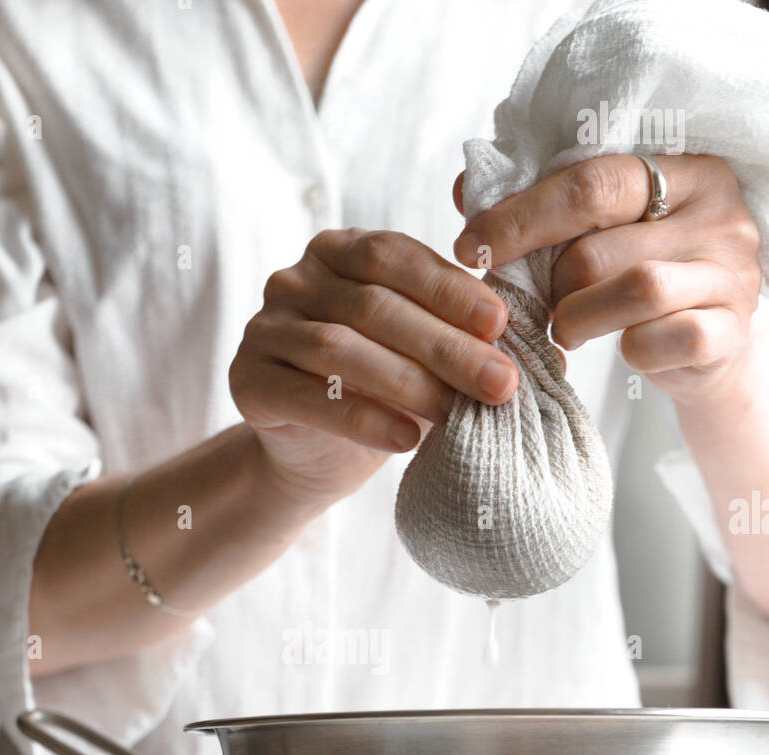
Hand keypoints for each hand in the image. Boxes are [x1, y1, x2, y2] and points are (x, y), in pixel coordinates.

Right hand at [229, 227, 517, 506]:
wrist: (314, 456)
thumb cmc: (379, 393)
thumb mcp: (423, 356)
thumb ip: (467, 338)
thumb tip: (553, 351)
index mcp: (339, 251)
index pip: (395, 258)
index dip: (449, 290)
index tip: (502, 324)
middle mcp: (294, 279)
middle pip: (374, 306)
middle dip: (445, 346)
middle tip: (499, 383)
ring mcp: (264, 328)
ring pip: (341, 348)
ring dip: (409, 383)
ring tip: (457, 415)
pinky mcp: (247, 379)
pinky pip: (308, 397)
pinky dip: (362, 419)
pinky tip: (406, 440)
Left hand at [453, 154, 761, 403]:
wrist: (707, 345)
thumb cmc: (639, 277)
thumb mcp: (604, 231)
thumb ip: (543, 207)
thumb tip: (465, 189)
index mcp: (684, 169)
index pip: (591, 179)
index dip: (521, 217)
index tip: (472, 246)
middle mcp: (717, 213)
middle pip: (601, 245)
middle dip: (551, 281)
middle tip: (540, 301)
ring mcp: (730, 272)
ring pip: (636, 290)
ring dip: (578, 318)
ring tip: (567, 328)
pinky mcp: (730, 331)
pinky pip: (664, 340)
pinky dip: (630, 351)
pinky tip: (623, 349)